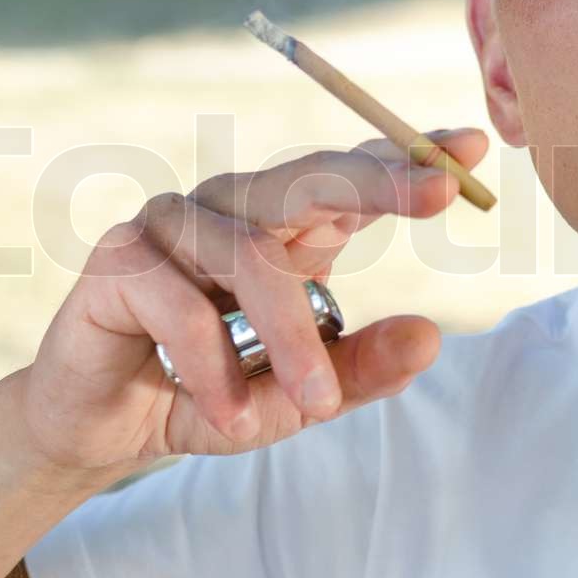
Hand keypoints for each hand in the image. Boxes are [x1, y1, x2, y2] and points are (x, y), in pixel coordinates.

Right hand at [15, 127, 489, 471]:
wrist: (104, 431)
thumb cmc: (211, 393)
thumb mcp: (298, 394)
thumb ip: (359, 369)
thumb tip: (432, 337)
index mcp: (286, 226)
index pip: (352, 178)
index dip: (409, 157)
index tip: (474, 147)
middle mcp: (233, 208)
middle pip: (309, 176)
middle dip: (380, 178)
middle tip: (440, 189)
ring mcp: (173, 224)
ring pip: (252, 257)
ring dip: (290, 336)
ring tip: (316, 405)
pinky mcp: (119, 260)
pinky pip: (181, 305)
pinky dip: (212, 365)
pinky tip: (227, 410)